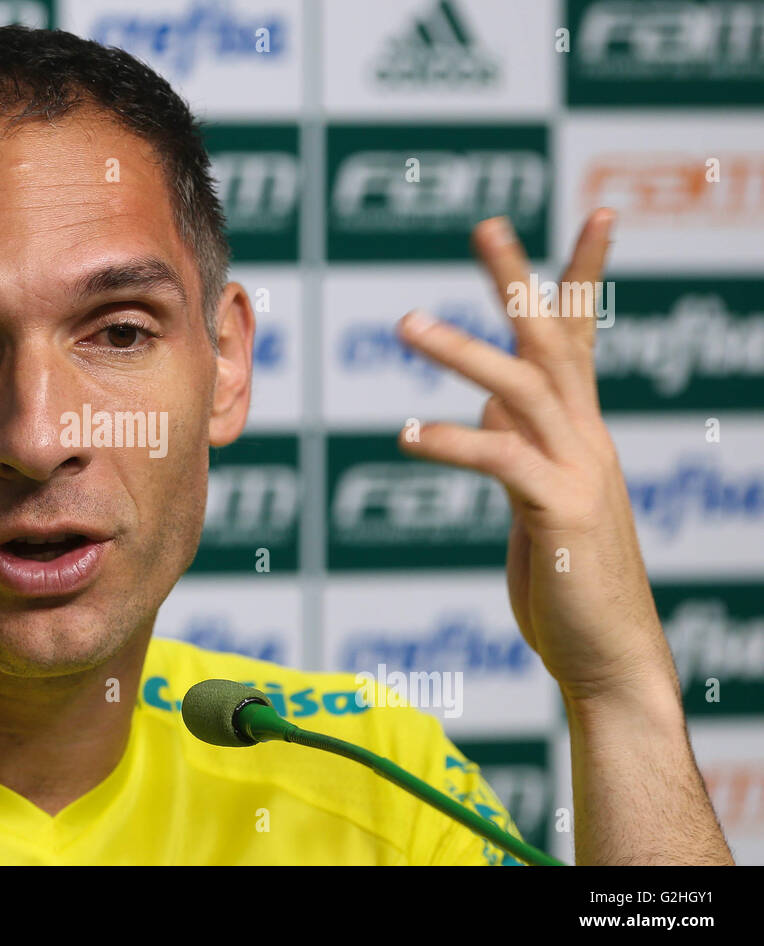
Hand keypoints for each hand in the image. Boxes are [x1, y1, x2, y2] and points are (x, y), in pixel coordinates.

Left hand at [394, 210, 678, 704]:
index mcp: (581, 432)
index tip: (596, 215)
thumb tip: (489, 410)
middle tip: (485, 225)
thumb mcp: (541, 501)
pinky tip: (407, 434)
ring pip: (523, 388)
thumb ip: (519, 449)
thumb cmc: (571, 582)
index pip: (581, 338)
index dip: (583, 275)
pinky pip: (501, 461)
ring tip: (406, 324)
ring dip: (463, 352)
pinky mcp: (560, 510)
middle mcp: (587, 438)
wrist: (610, 657)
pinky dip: (453, 441)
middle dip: (521, 278)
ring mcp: (579, 471)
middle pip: (553, 339)